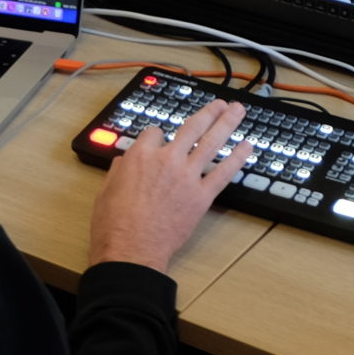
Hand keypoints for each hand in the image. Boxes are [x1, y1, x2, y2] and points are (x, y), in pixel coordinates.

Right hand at [87, 99, 246, 271]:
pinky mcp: (201, 196)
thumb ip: (119, 170)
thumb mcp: (106, 189)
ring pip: (211, 142)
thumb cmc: (114, 224)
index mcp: (140, 156)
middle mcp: (166, 160)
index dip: (158, 136)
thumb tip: (124, 162)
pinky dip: (237, 158)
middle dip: (208, 113)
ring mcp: (186, 176)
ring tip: (237, 111)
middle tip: (219, 105)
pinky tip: (247, 147)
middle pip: (192, 127)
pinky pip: (223, 172)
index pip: (155, 133)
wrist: (131, 249)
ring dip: (226, 123)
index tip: (161, 140)